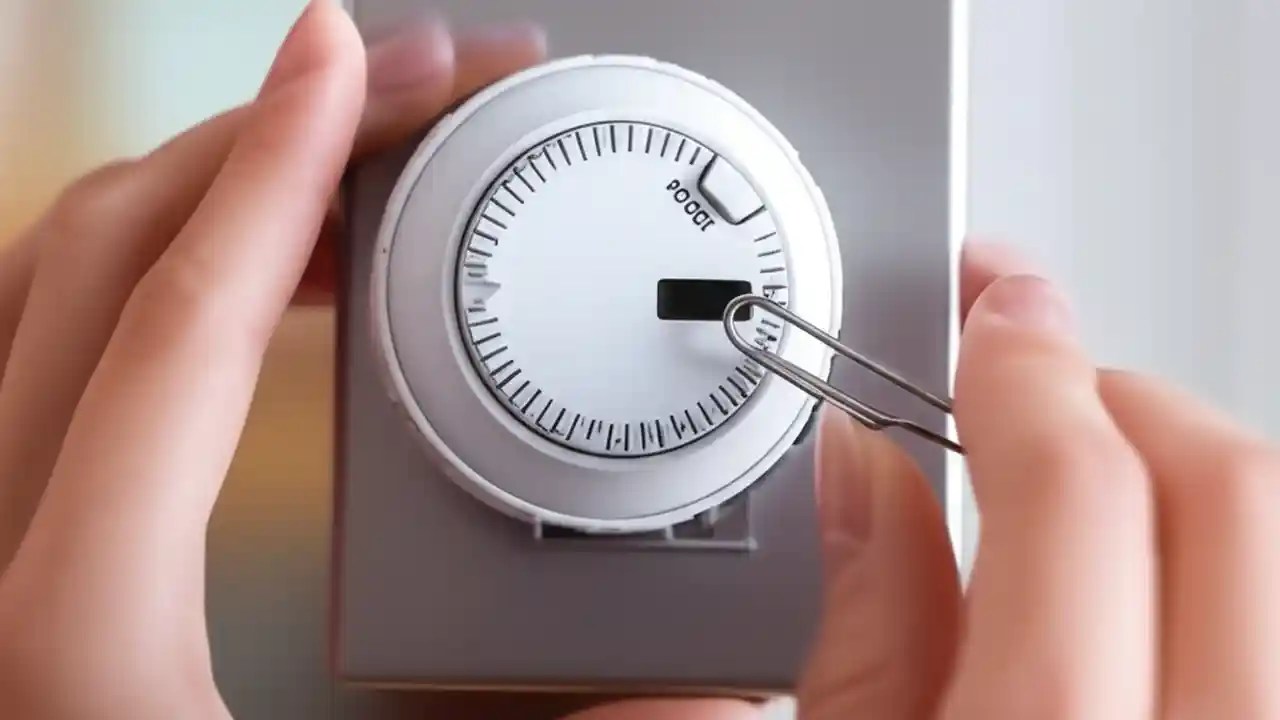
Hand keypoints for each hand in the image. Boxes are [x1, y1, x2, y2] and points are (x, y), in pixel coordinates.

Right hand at [796, 239, 1279, 716]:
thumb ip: (863, 629)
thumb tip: (861, 465)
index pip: (1073, 492)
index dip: (1024, 368)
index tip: (991, 313)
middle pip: (1232, 490)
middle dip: (1123, 398)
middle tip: (1035, 386)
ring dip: (1190, 471)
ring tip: (1092, 482)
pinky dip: (1234, 552)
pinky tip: (1156, 572)